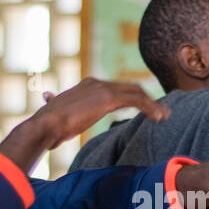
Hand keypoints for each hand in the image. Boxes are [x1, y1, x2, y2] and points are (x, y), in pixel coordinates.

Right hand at [0, 77, 167, 171]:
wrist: (45, 125)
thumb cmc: (49, 125)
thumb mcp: (56, 111)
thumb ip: (55, 102)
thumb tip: (46, 97)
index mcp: (88, 85)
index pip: (117, 88)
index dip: (134, 97)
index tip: (145, 109)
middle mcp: (97, 83)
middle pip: (130, 88)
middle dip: (148, 99)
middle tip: (160, 113)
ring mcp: (103, 89)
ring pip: (137, 93)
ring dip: (153, 104)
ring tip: (164, 117)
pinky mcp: (108, 98)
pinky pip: (137, 100)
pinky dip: (150, 108)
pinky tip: (158, 117)